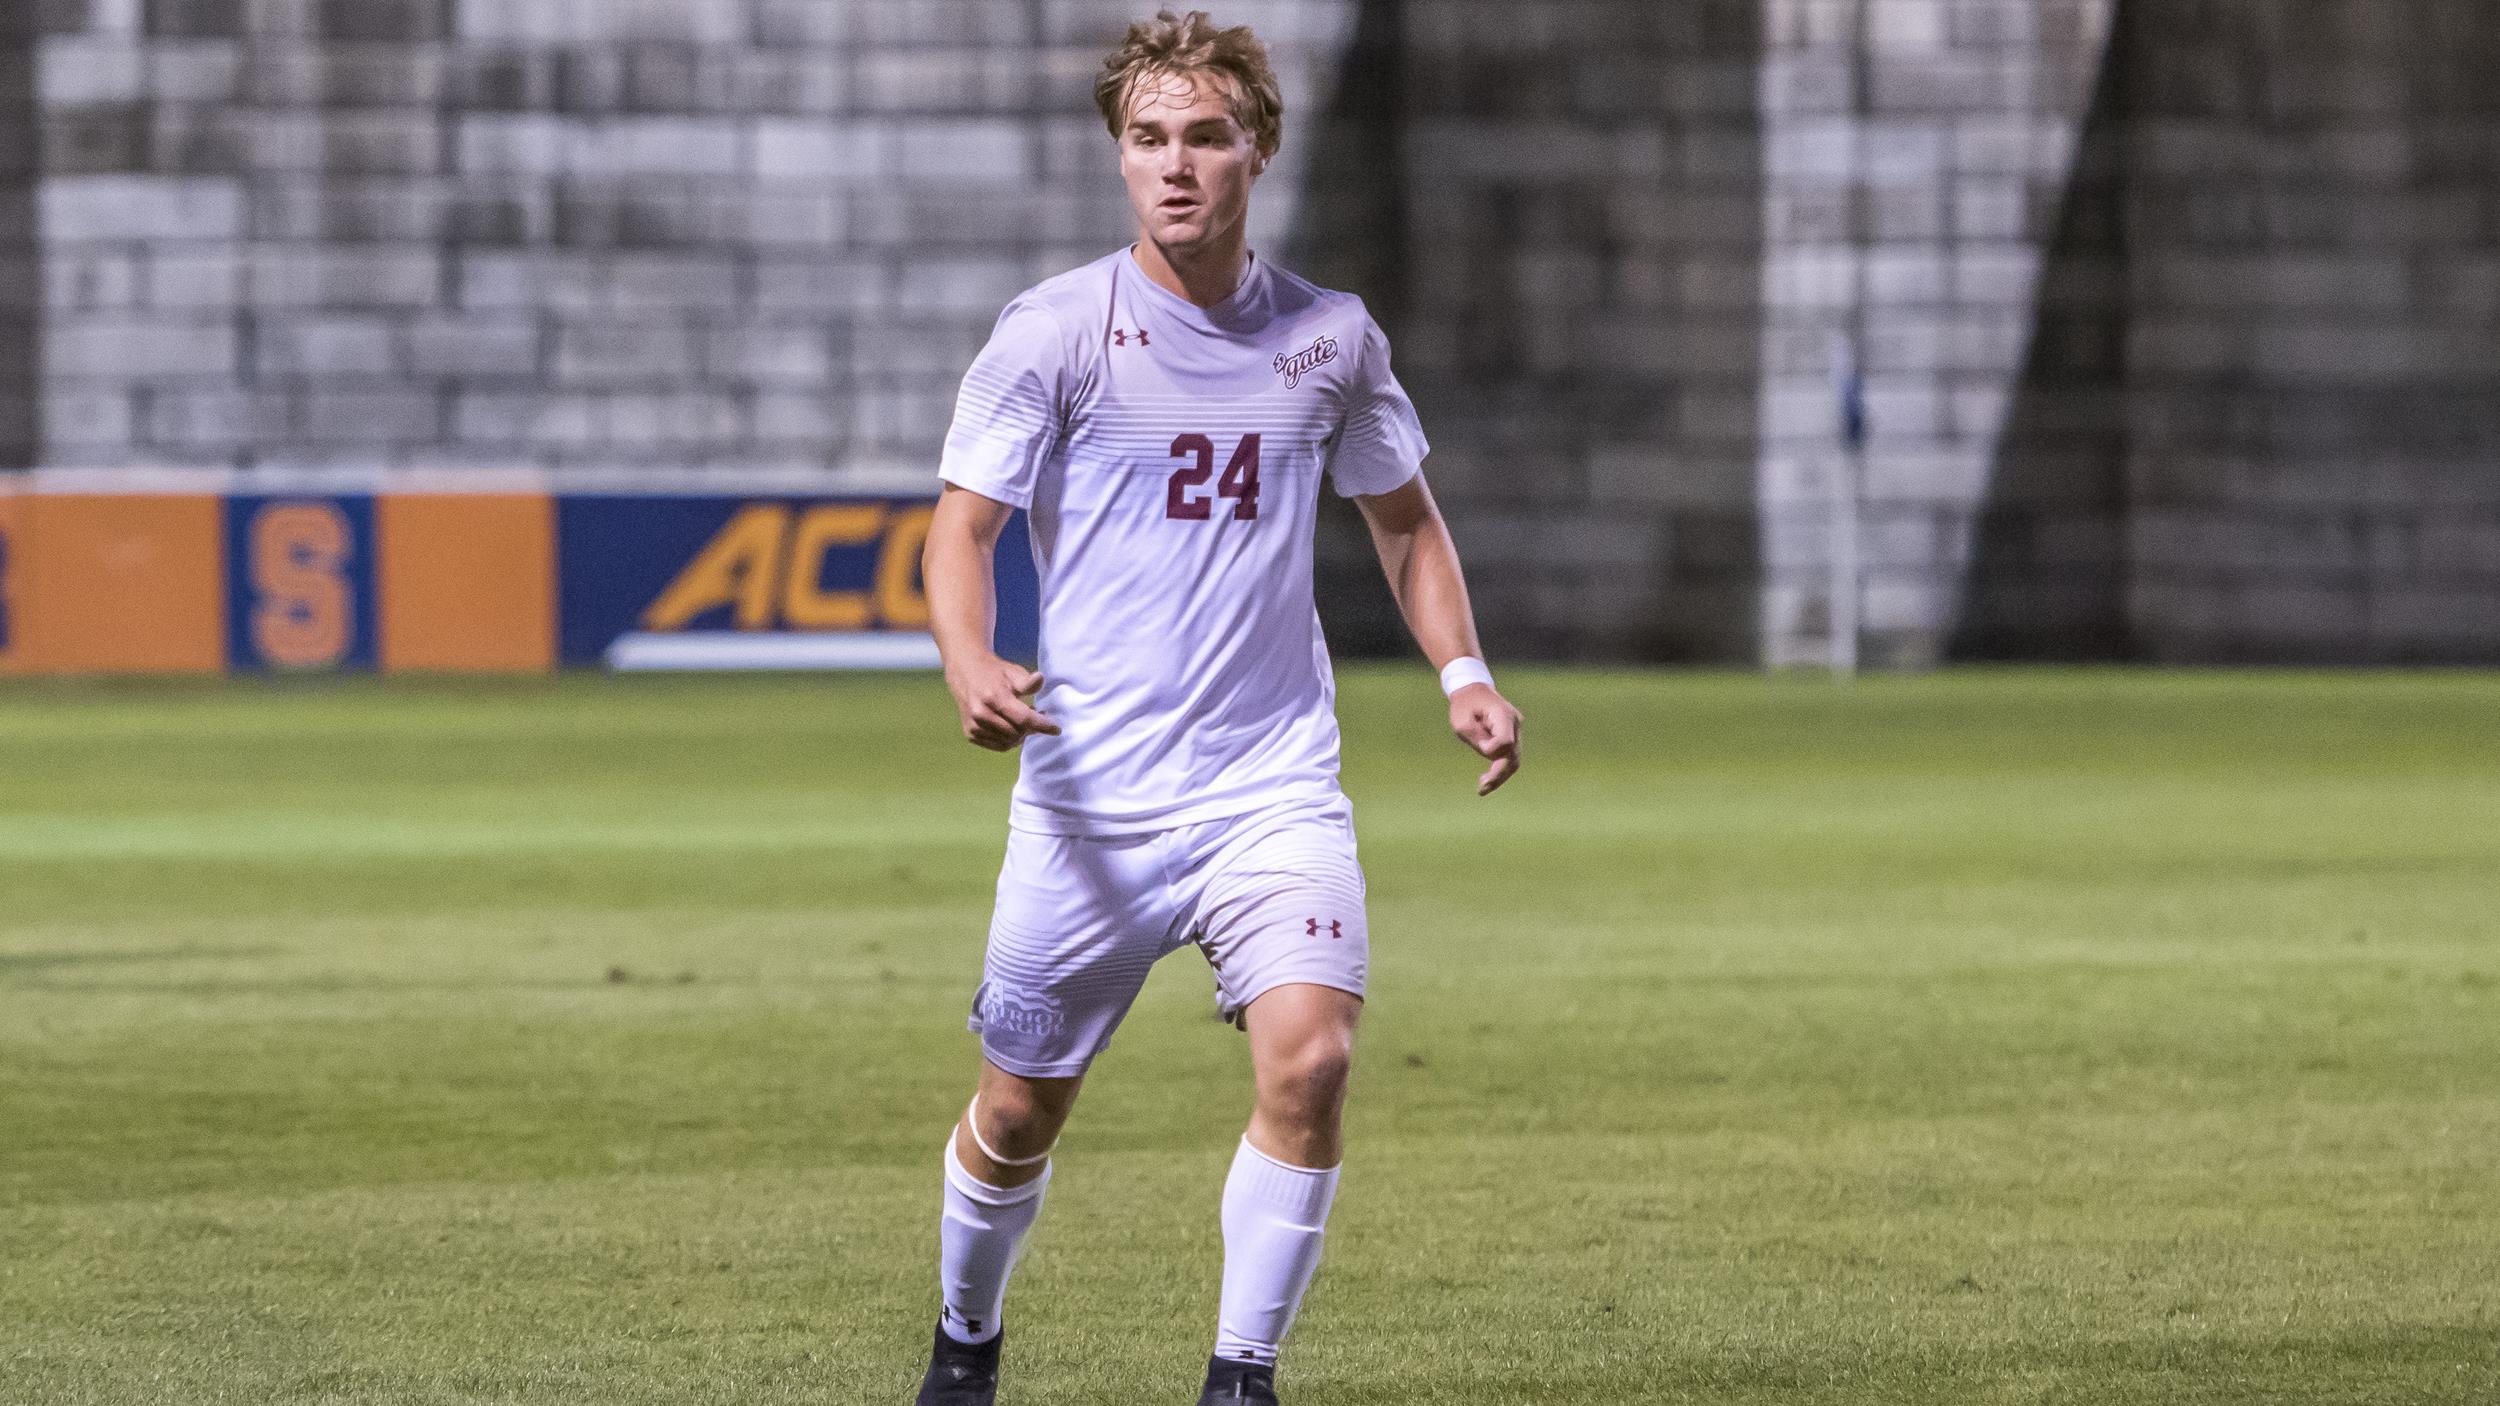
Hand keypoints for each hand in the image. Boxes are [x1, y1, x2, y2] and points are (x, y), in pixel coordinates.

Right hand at [945, 655, 1059, 751]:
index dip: (1042, 725)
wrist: (966, 673)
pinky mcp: (970, 734)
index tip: (1057, 729)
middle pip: (1017, 733)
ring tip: (1025, 720)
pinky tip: (1012, 726)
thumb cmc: (995, 672)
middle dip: (1032, 728)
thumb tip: (1040, 680)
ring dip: (1022, 735)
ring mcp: (974, 726)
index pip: (1023, 719)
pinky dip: (1010, 740)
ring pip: (1009, 742)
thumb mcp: (1013, 672)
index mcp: (994, 698)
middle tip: (1038, 715)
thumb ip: (1027, 682)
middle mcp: (981, 714)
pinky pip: (998, 745)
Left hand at [1449, 683, 1520, 795]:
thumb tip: (1490, 753)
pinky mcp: (1512, 737)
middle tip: (1481, 788)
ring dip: (1500, 776)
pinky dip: (1500, 770)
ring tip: (1483, 788)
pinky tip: (1488, 780)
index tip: (1479, 744)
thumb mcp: (1461, 721)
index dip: (1492, 749)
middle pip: (1513, 755)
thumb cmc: (1464, 705)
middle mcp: (1514, 723)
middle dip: (1498, 773)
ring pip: (1514, 760)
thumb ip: (1476, 738)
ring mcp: (1516, 730)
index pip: (1505, 741)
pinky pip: (1510, 757)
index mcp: (1503, 714)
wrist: (1473, 691)